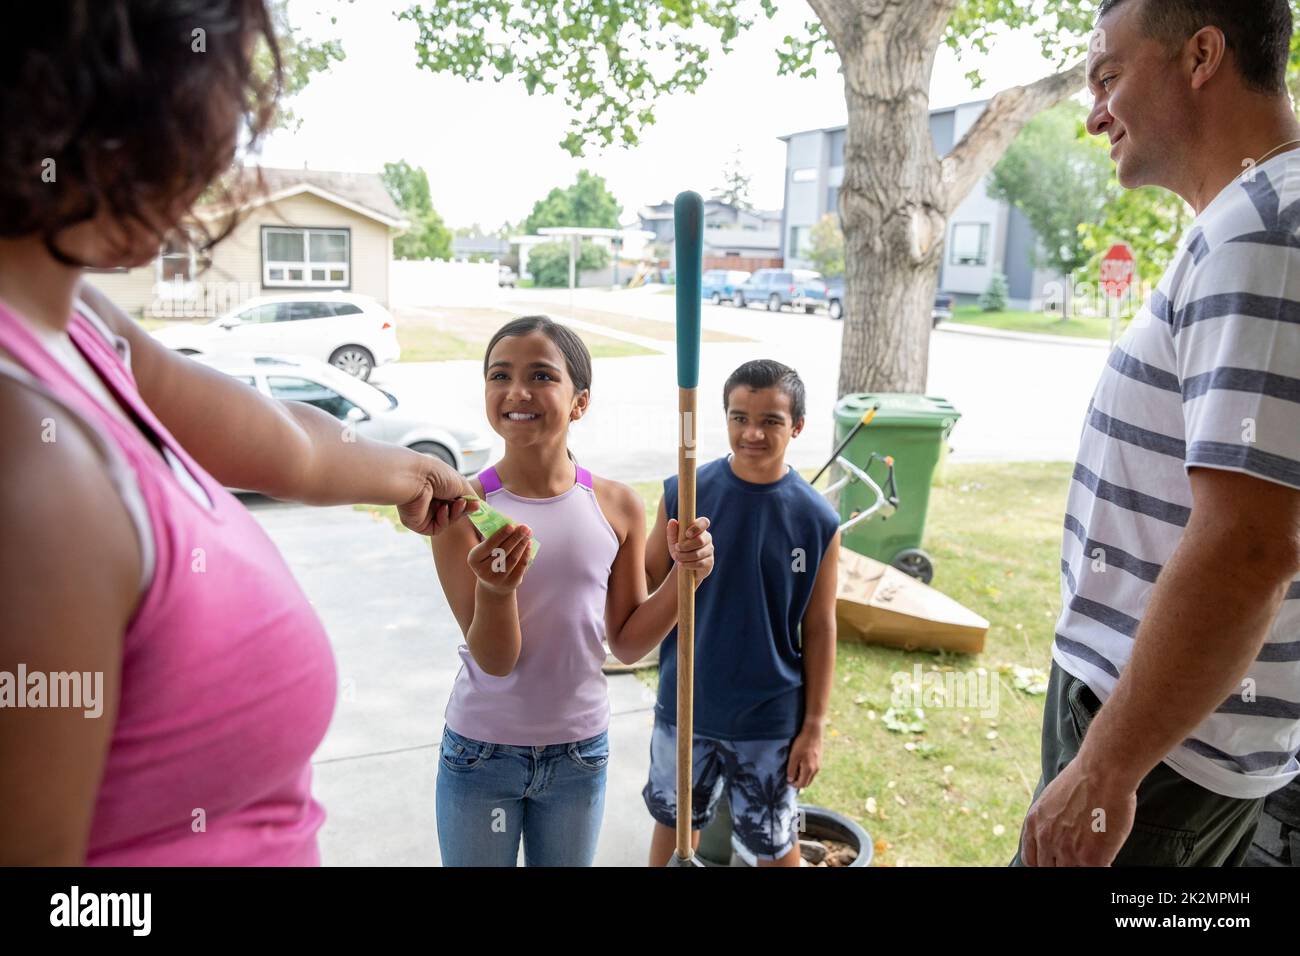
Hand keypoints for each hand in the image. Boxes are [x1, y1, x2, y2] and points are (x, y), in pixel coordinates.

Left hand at [398, 454, 478, 535]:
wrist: (416, 478)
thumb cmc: (437, 475)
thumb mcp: (461, 484)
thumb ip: (471, 497)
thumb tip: (478, 506)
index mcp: (439, 489)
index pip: (457, 501)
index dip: (467, 505)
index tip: (476, 505)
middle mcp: (431, 501)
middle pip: (454, 513)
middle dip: (463, 510)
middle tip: (469, 506)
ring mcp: (425, 513)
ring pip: (448, 521)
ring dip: (455, 514)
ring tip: (456, 504)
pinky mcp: (418, 523)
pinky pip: (437, 528)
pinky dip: (443, 519)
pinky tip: (442, 509)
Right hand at [467, 522, 532, 594]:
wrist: (493, 585)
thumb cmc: (490, 559)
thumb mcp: (485, 551)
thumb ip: (494, 540)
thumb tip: (514, 527)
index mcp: (474, 559)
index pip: (489, 545)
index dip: (500, 535)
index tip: (511, 525)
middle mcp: (484, 571)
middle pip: (503, 551)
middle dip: (515, 538)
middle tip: (524, 527)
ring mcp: (497, 579)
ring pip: (513, 558)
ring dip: (522, 544)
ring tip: (528, 533)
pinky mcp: (510, 583)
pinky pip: (521, 566)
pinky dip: (526, 554)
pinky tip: (529, 544)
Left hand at [667, 516, 713, 581]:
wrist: (683, 565)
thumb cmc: (679, 549)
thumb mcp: (673, 540)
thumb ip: (672, 531)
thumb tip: (672, 521)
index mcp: (699, 529)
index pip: (704, 522)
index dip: (697, 527)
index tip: (687, 534)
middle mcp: (707, 538)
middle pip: (700, 540)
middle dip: (686, 546)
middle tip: (676, 548)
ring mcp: (709, 550)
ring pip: (698, 554)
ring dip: (685, 556)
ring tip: (676, 557)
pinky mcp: (709, 562)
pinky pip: (700, 563)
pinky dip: (688, 564)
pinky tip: (681, 564)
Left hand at [787, 724, 822, 787]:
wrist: (813, 731)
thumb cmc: (802, 743)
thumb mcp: (793, 756)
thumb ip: (791, 769)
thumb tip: (790, 780)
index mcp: (809, 770)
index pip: (802, 784)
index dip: (794, 784)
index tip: (787, 779)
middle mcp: (816, 770)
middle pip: (807, 782)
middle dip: (798, 781)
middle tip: (790, 774)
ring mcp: (819, 765)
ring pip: (810, 776)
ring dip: (802, 776)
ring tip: (795, 767)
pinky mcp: (819, 760)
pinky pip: (812, 770)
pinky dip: (806, 771)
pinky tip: (801, 762)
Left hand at [1019, 757, 1135, 865]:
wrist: (1102, 772)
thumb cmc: (1084, 780)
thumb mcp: (1052, 798)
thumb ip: (1049, 820)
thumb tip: (1056, 832)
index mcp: (1034, 824)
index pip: (1030, 859)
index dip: (1043, 863)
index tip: (1054, 863)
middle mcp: (1045, 839)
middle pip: (1048, 868)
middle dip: (1063, 864)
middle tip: (1078, 859)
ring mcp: (1066, 851)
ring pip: (1069, 871)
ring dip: (1081, 866)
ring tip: (1094, 858)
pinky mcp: (1090, 858)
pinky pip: (1092, 873)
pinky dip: (1101, 867)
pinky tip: (1107, 860)